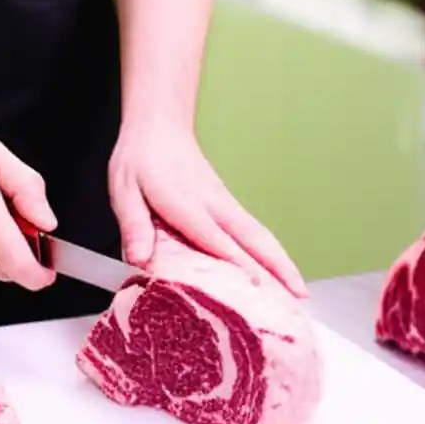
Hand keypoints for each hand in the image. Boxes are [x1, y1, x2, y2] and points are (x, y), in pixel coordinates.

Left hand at [108, 120, 308, 297]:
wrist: (159, 127)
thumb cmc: (140, 160)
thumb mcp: (124, 191)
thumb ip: (134, 225)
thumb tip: (140, 260)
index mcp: (185, 203)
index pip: (215, 237)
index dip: (236, 262)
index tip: (257, 285)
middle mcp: (214, 204)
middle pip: (254, 237)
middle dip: (279, 266)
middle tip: (300, 296)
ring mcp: (225, 204)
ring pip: (260, 235)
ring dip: (282, 262)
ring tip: (300, 292)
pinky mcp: (228, 205)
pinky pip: (254, 232)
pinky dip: (271, 253)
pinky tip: (277, 272)